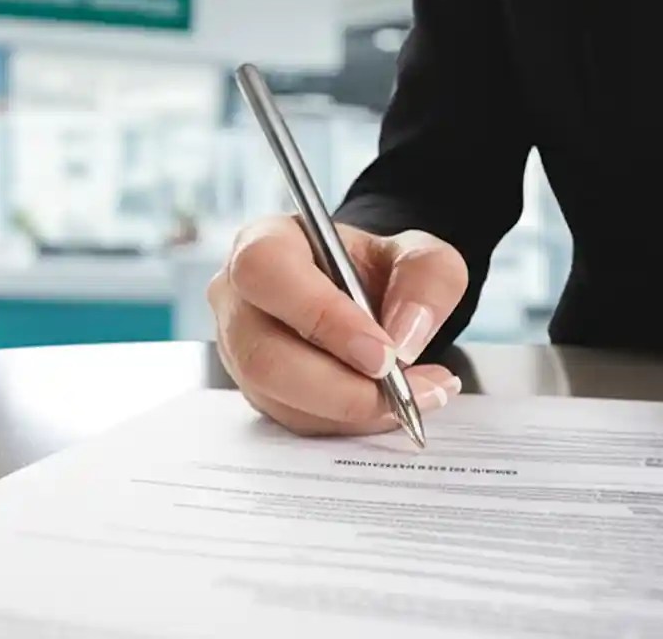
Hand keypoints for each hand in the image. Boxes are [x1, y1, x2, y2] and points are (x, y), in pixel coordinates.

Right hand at [207, 215, 468, 435]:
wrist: (357, 292)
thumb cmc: (373, 267)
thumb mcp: (417, 255)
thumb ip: (426, 280)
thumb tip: (404, 340)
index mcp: (264, 241)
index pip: (267, 273)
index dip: (322, 317)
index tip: (384, 354)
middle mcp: (236, 297)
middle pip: (263, 355)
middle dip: (340, 387)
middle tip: (404, 391)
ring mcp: (237, 348)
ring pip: (278, 397)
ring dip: (351, 409)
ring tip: (413, 396)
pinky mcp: (254, 389)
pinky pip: (294, 418)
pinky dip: (348, 421)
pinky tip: (389, 403)